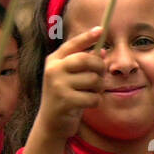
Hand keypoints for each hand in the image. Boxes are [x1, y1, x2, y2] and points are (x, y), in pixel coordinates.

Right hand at [34, 26, 103, 140]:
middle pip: (86, 59)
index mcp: (53, 61)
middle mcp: (53, 70)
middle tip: (100, 75)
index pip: (72, 44)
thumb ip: (84, 64)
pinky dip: (95, 101)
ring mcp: (57, 85)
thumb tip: (102, 51)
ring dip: (98, 88)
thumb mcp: (71, 78)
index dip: (87, 37)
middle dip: (99, 67)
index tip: (101, 30)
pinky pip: (93, 97)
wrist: (51, 124)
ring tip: (91, 93)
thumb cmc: (65, 97)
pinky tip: (87, 105)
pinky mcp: (64, 101)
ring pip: (93, 80)